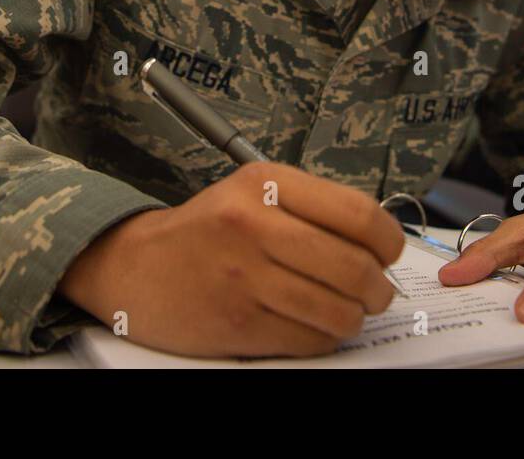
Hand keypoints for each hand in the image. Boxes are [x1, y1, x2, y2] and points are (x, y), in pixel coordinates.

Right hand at [57, 161, 404, 357]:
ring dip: (355, 317)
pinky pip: (308, 340)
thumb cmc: (206, 230)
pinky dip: (324, 338)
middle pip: (355, 267)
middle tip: (377, 291)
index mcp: (266, 184)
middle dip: (379, 288)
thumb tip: (380, 239)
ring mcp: (245, 278)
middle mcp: (255, 226)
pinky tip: (314, 325)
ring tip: (348, 310)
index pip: (359, 214)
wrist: (134, 266)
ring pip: (337, 310)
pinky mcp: (237, 323)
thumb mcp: (253, 192)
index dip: (389, 241)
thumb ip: (312, 205)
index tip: (388, 252)